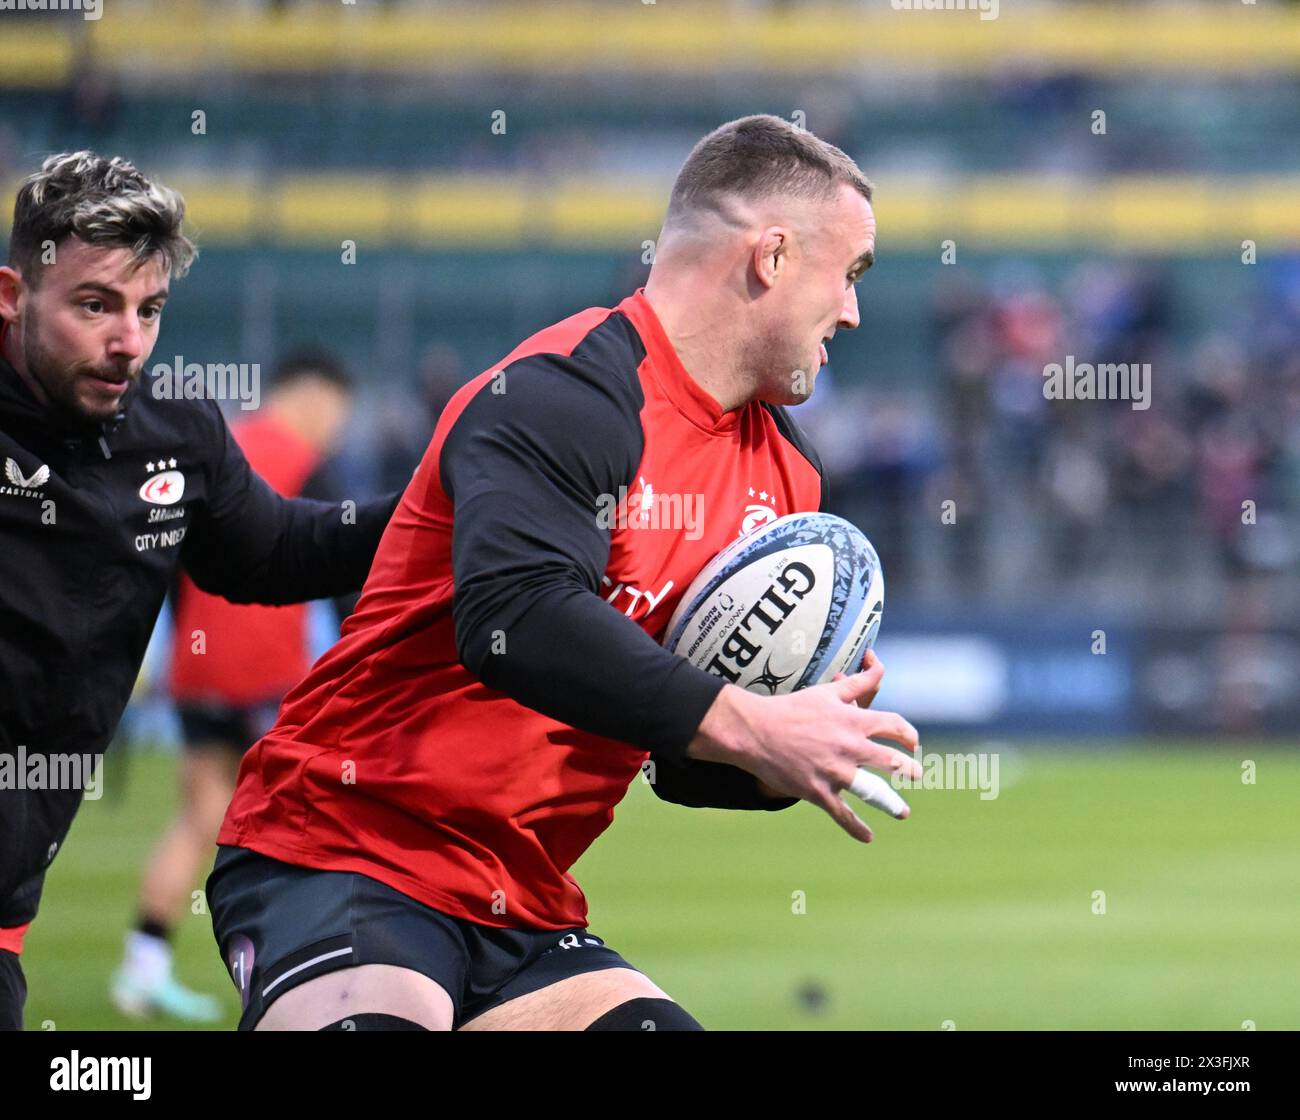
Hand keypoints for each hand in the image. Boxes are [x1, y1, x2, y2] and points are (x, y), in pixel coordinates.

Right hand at [689, 662, 920, 843]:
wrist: (755, 731)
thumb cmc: (792, 708)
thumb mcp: (827, 692)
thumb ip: (858, 683)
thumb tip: (880, 665)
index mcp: (853, 721)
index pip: (894, 726)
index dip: (908, 734)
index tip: (912, 742)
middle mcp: (848, 747)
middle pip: (891, 762)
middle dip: (908, 770)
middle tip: (915, 774)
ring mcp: (834, 772)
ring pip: (872, 791)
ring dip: (892, 804)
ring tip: (903, 812)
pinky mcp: (817, 792)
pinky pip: (842, 814)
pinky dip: (856, 828)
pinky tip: (868, 837)